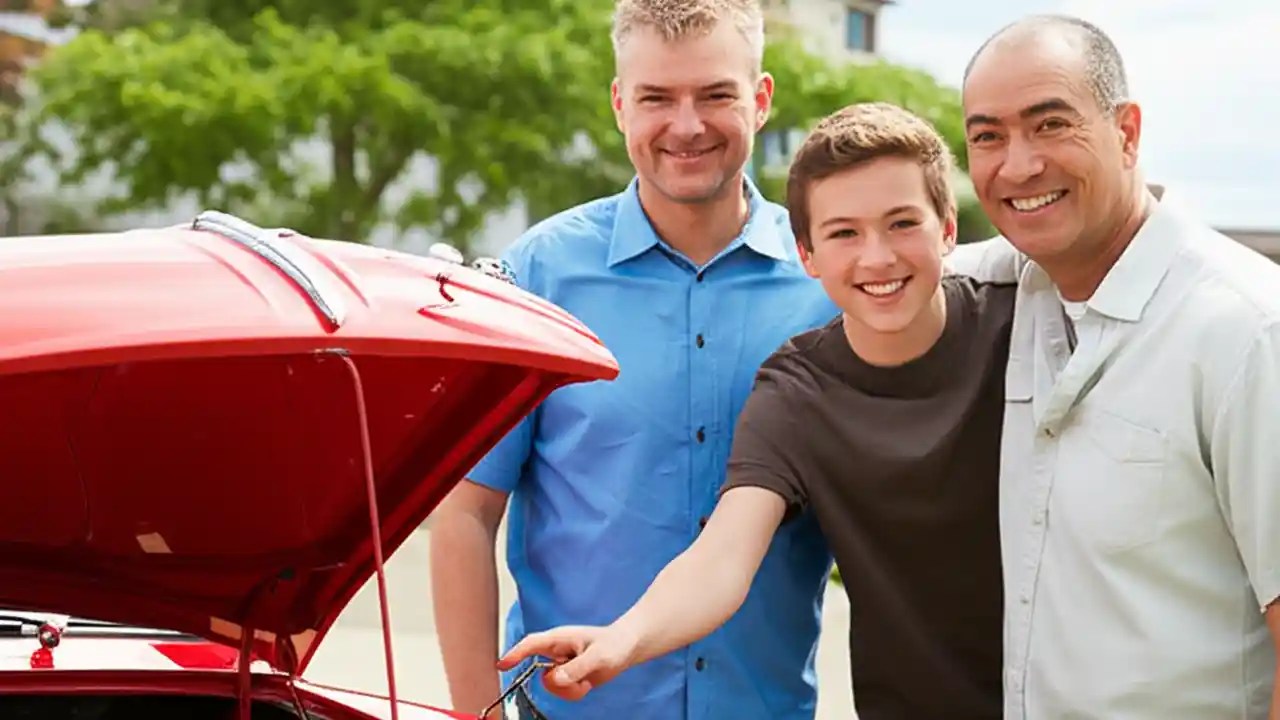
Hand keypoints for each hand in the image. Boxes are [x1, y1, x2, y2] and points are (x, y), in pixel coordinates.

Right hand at [495, 625, 637, 701]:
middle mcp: (556, 652)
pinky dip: (575, 692)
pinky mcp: (568, 676)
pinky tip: (587, 682)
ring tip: (587, 678)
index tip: (501, 665)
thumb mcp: (598, 657)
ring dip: (570, 689)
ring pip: (551, 686)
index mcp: (559, 639)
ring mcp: (561, 665)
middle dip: (559, 683)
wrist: (626, 648)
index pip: (531, 645)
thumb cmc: (613, 644)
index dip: (514, 654)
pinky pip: (563, 692)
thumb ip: (575, 668)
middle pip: (541, 674)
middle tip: (580, 680)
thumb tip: (554, 678)